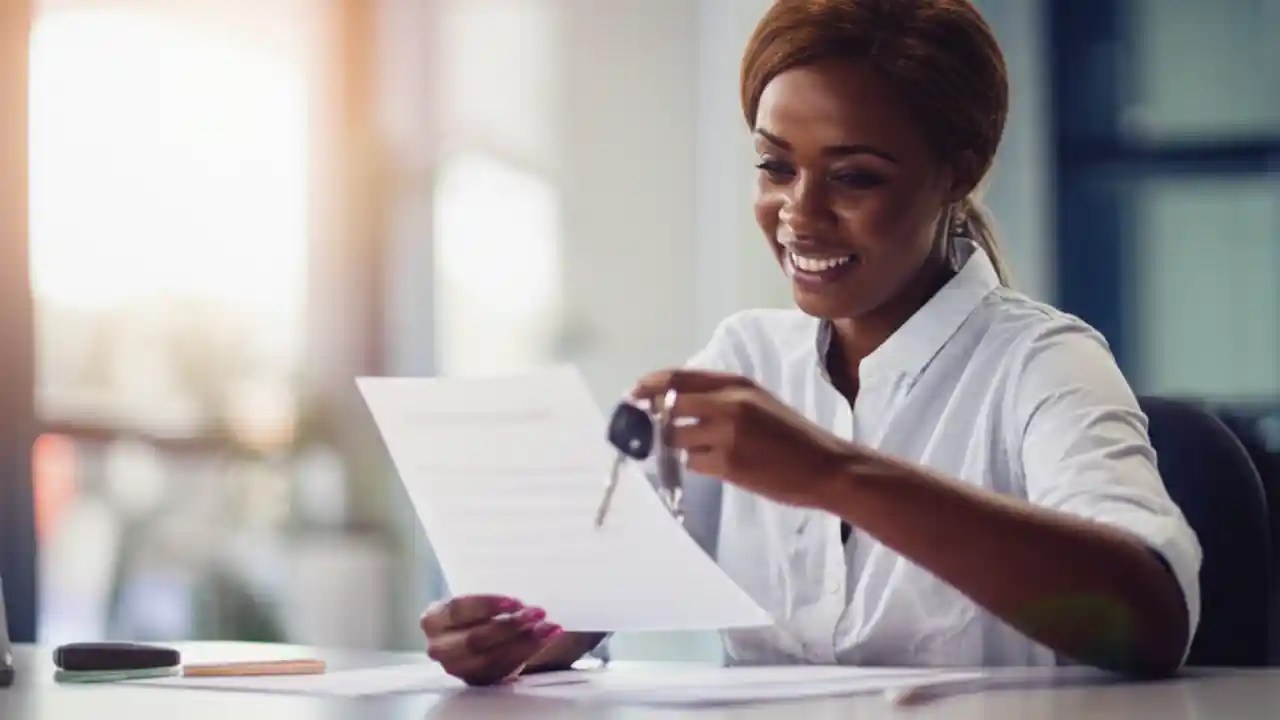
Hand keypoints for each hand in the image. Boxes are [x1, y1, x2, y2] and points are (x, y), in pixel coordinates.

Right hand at [419, 595, 563, 685]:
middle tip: (538, 613)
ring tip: (549, 627)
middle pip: (475, 639)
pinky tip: (547, 638)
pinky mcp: (476, 681)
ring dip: (525, 642)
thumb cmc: (475, 613)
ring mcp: (457, 668)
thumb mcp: (475, 602)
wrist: (473, 636)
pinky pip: (504, 669)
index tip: (514, 601)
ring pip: (492, 658)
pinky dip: (529, 652)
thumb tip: (522, 603)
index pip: (457, 610)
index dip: (486, 605)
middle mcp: (439, 647)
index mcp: (434, 619)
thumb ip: (492, 603)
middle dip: (510, 626)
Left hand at [632, 369, 855, 507]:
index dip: (650, 385)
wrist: (826, 467)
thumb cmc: (791, 436)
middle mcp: (729, 402)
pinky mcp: (728, 462)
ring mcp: (727, 432)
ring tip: (705, 452)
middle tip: (649, 431)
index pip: (678, 377)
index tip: (632, 394)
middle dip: (654, 420)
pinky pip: (693, 462)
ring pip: (676, 437)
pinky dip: (699, 466)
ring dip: (680, 446)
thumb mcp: (758, 402)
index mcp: (736, 384)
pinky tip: (722, 467)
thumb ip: (720, 397)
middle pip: (669, 406)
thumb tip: (673, 400)